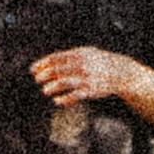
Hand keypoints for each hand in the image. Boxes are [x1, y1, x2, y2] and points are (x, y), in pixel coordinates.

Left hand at [31, 45, 153, 118]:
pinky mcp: (90, 90)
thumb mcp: (87, 53)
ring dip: (52, 87)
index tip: (33, 69)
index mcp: (79, 54)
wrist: (120, 72)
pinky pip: (75, 95)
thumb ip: (70, 56)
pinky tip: (57, 101)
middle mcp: (81, 65)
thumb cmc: (100, 62)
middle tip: (37, 79)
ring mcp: (86, 78)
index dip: (43, 63)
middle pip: (57, 69)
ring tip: (45, 90)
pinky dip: (64, 99)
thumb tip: (50, 61)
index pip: (56, 58)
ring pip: (64, 82)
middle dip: (44, 75)